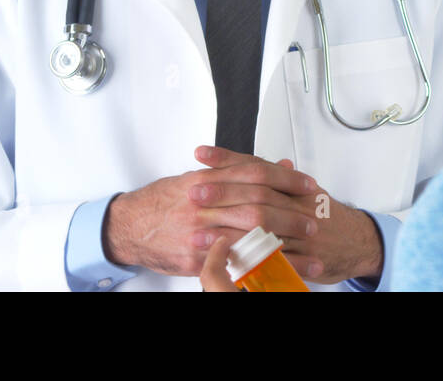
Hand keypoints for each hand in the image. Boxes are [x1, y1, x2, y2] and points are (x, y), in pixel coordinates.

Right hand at [102, 148, 318, 276]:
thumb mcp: (199, 178)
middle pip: (257, 206)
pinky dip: (261, 272)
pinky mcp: (195, 260)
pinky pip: (234, 268)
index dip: (285, 179)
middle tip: (314, 221)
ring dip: (285, 249)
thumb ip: (238, 170)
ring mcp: (199, 234)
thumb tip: (279, 164)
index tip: (309, 186)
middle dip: (290, 215)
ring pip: (249, 239)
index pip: (254, 173)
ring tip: (312, 255)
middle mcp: (204, 204)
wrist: (128, 225)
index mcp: (206, 179)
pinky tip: (283, 276)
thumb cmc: (166, 201)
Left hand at [191, 146, 384, 283]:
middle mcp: (299, 205)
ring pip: (262, 230)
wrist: (360, 242)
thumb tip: (251, 161)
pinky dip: (249, 263)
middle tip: (194, 194)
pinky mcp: (305, 260)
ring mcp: (302, 233)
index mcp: (295, 187)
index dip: (228, 159)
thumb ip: (278, 178)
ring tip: (198, 234)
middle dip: (223, 194)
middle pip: (257, 195)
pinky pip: (273, 262)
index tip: (201, 154)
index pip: (257, 167)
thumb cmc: (327, 216)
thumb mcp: (304, 192)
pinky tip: (227, 265)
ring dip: (228, 233)